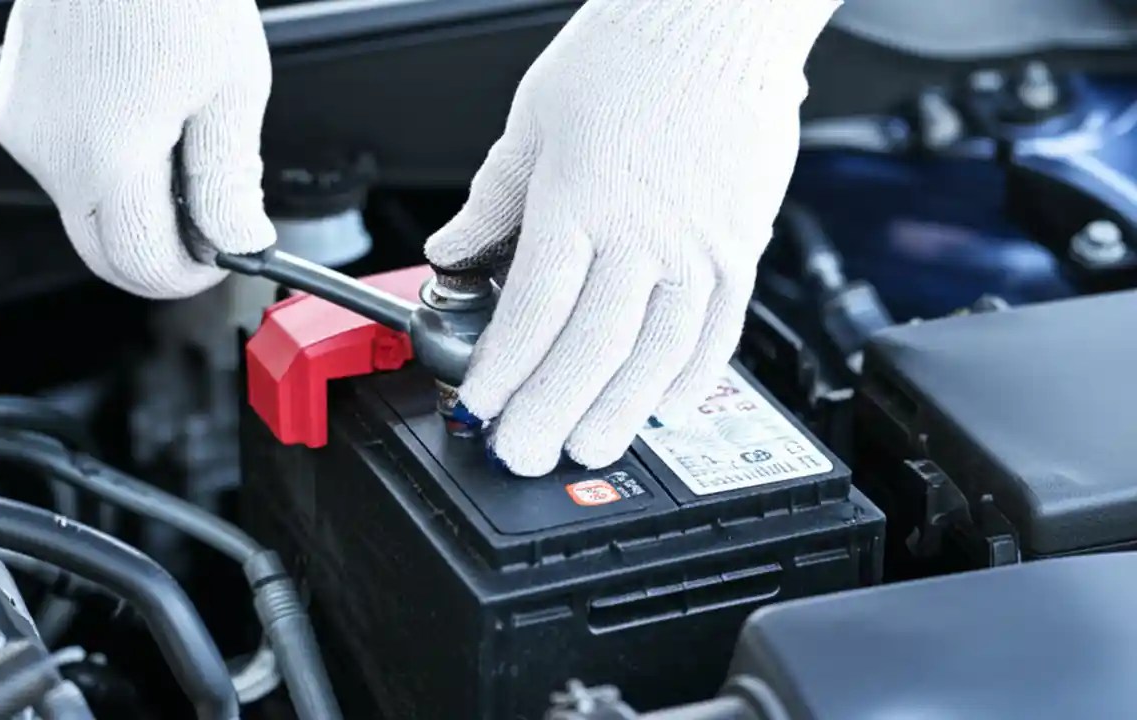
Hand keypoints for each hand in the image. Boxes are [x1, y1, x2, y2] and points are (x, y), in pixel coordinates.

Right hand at [0, 0, 275, 298]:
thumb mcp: (231, 91)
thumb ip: (228, 182)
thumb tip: (240, 241)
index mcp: (102, 158)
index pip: (143, 266)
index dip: (193, 274)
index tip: (228, 255)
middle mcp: (48, 152)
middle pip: (103, 252)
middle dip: (163, 252)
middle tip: (215, 224)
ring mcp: (24, 127)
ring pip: (86, 211)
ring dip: (139, 208)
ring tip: (188, 147)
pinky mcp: (17, 104)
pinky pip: (70, 167)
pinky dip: (113, 169)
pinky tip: (151, 124)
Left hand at [425, 0, 839, 475]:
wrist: (722, 12)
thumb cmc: (628, 52)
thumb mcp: (535, 117)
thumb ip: (494, 198)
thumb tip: (454, 250)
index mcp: (578, 199)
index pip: (534, 310)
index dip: (504, 370)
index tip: (480, 404)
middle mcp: (643, 232)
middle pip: (592, 348)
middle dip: (551, 412)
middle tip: (525, 454)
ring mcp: (701, 245)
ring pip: (659, 354)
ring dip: (620, 412)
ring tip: (589, 450)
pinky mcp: (742, 246)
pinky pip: (721, 329)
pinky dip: (692, 377)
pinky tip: (664, 405)